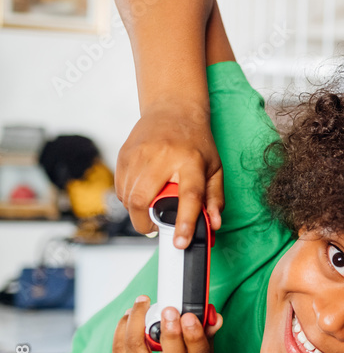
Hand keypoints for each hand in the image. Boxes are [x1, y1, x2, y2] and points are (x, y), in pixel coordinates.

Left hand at [112, 296, 222, 352]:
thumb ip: (207, 334)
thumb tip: (211, 314)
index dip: (193, 336)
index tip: (189, 316)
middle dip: (170, 333)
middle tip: (169, 309)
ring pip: (136, 350)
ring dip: (137, 321)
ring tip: (142, 302)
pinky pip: (119, 350)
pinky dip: (122, 328)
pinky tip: (129, 315)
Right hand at [115, 104, 223, 248]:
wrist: (172, 110)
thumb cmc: (196, 142)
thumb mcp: (214, 168)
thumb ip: (215, 198)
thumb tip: (214, 224)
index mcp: (190, 162)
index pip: (188, 197)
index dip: (185, 223)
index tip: (181, 242)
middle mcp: (163, 157)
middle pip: (144, 200)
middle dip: (145, 223)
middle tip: (154, 228)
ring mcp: (140, 154)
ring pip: (128, 197)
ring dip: (136, 211)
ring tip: (149, 206)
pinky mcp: (124, 154)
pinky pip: (120, 187)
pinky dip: (128, 198)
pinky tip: (140, 193)